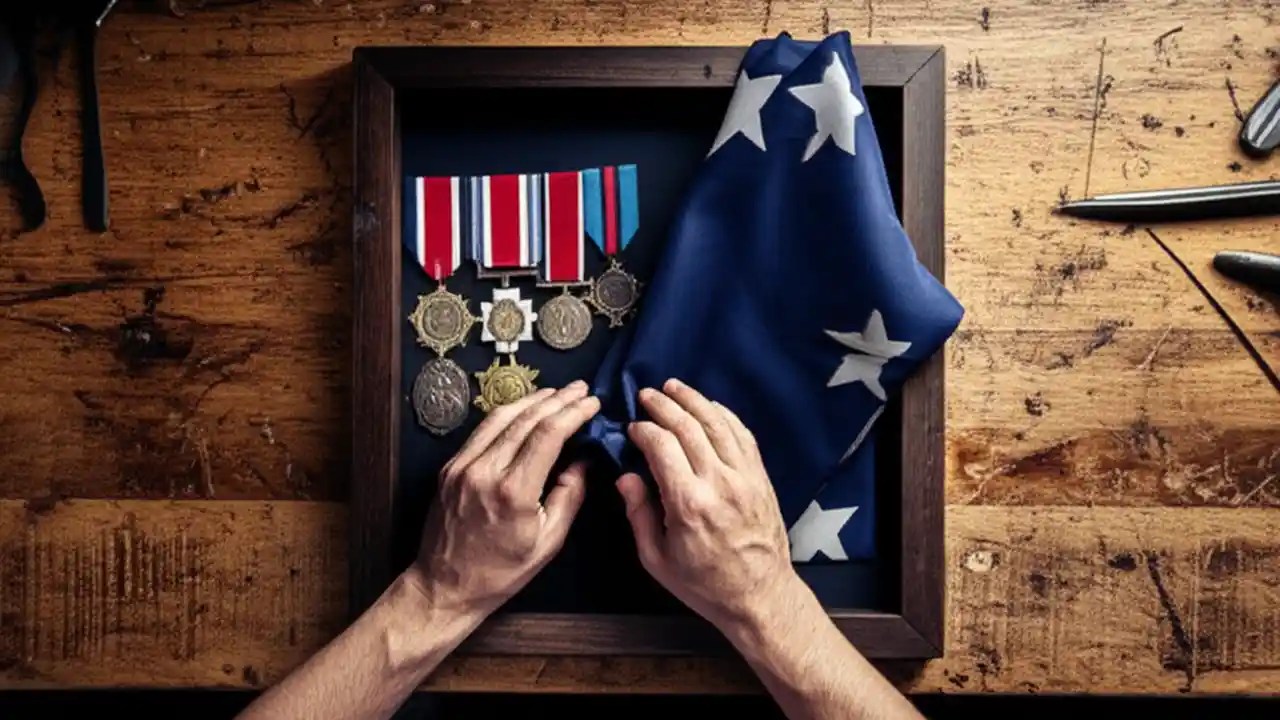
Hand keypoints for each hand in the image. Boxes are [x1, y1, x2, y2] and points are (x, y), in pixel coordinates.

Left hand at [407, 381, 599, 618]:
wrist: (445, 585)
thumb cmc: (501, 572)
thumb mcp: (548, 541)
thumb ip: (570, 495)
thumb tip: (585, 459)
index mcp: (513, 491)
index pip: (548, 434)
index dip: (573, 412)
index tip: (593, 402)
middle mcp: (484, 471)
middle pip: (526, 419)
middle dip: (557, 399)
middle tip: (581, 389)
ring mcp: (462, 466)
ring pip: (500, 417)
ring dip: (531, 399)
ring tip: (556, 392)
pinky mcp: (449, 467)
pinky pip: (482, 430)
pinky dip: (506, 414)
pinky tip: (523, 410)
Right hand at [616, 378, 801, 632]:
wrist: (759, 595)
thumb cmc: (703, 584)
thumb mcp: (657, 559)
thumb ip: (639, 514)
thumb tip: (626, 476)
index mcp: (687, 503)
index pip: (662, 446)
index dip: (643, 429)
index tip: (632, 428)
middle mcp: (718, 482)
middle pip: (689, 426)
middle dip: (663, 405)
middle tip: (646, 395)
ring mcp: (744, 476)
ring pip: (718, 423)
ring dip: (693, 400)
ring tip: (674, 387)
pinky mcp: (760, 477)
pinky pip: (743, 435)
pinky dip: (724, 415)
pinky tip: (709, 406)